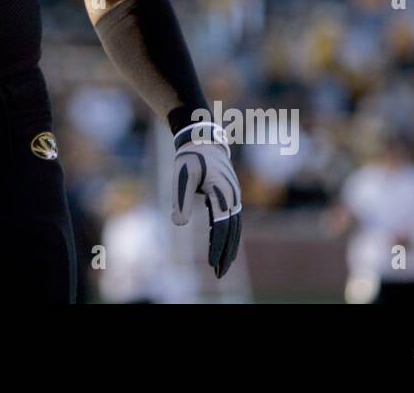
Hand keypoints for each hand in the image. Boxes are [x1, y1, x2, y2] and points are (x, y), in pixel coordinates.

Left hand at [171, 121, 242, 277]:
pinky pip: (232, 220)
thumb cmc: (190, 158)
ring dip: (230, 247)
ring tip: (222, 266)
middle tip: (219, 274)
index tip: (212, 263)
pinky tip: (222, 247)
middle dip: (227, 253)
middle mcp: (232, 195)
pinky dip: (229, 236)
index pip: (221, 224)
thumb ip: (181, 199)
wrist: (203, 140)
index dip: (217, 245)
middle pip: (232, 230)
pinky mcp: (230, 196)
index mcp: (221, 191)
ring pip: (235, 227)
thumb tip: (178, 224)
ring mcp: (234, 195)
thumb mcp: (182, 176)